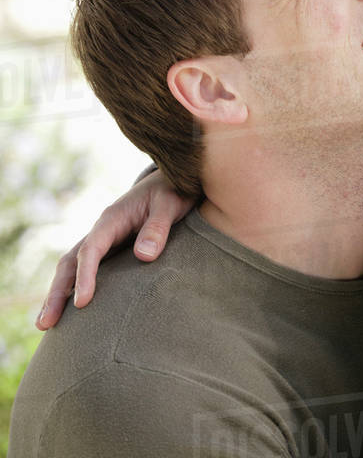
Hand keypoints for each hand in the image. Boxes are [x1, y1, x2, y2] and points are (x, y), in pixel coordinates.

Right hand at [36, 170, 195, 329]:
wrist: (172, 182)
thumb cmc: (172, 192)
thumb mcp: (169, 205)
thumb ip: (158, 228)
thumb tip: (143, 255)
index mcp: (112, 219)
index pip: (91, 250)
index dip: (84, 276)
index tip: (82, 303)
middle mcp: (101, 230)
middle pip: (71, 262)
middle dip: (57, 292)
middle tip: (45, 323)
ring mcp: (103, 241)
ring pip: (72, 267)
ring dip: (58, 294)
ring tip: (45, 325)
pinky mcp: (110, 250)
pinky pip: (84, 270)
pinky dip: (71, 289)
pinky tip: (68, 313)